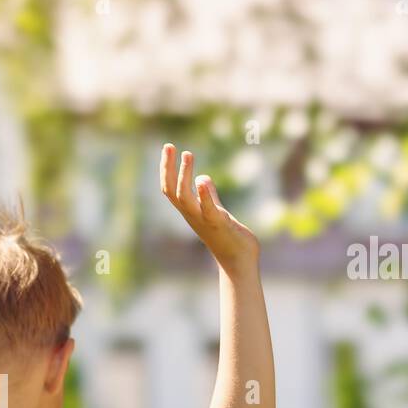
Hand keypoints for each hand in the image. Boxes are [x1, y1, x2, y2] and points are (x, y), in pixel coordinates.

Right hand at [160, 144, 259, 274]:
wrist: (239, 262)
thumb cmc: (229, 238)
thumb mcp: (217, 212)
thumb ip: (209, 196)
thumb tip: (202, 178)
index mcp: (191, 211)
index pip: (171, 188)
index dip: (167, 169)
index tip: (169, 148)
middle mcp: (192, 215)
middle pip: (172, 190)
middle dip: (169, 168)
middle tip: (170, 146)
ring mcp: (203, 220)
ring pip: (185, 198)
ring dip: (184, 176)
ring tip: (188, 155)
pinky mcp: (219, 225)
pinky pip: (207, 209)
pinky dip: (204, 195)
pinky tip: (202, 179)